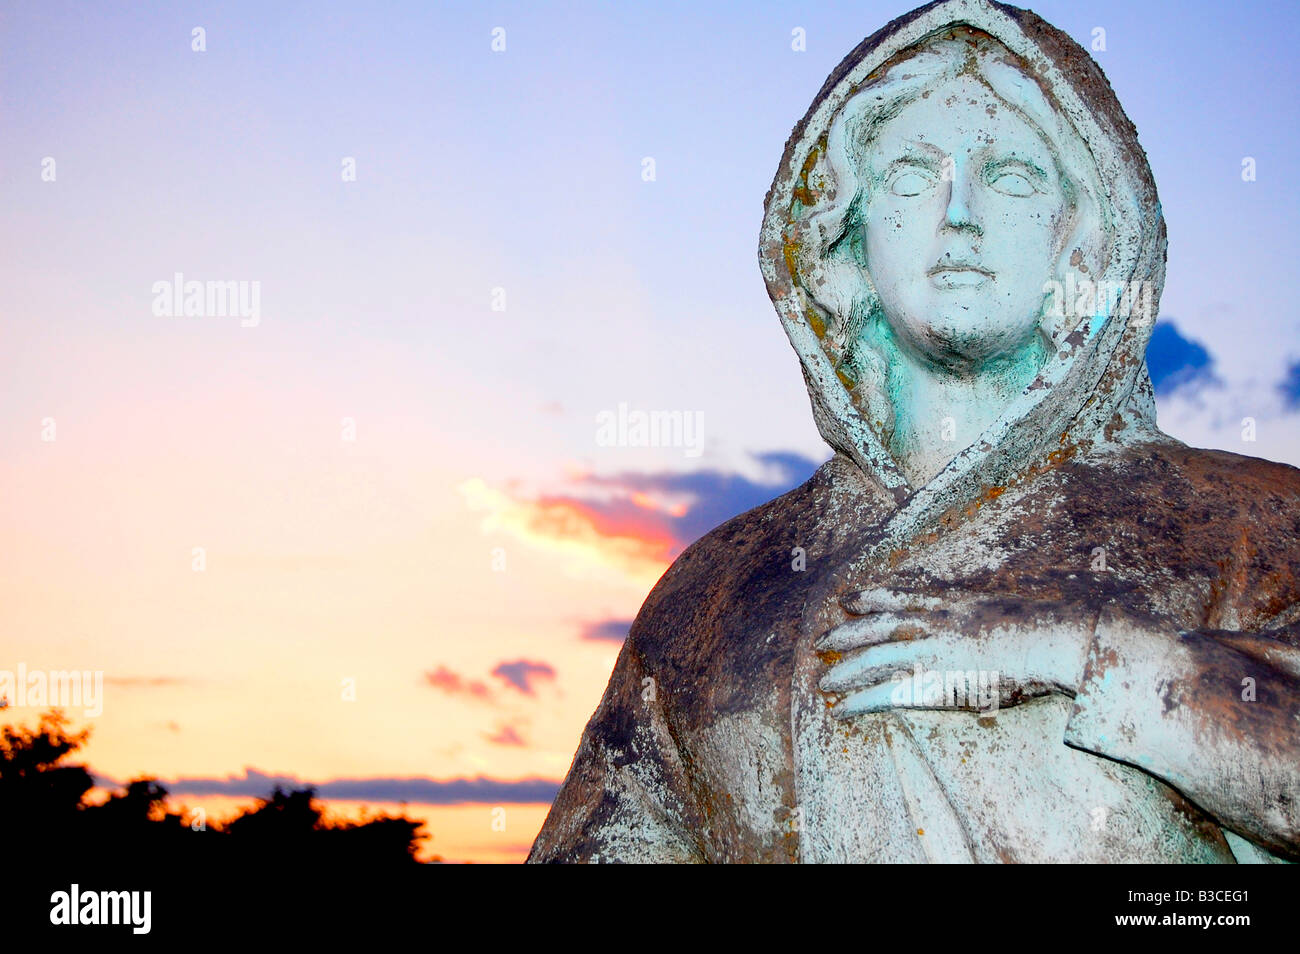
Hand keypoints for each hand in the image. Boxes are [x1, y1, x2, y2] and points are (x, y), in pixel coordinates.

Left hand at [815, 587, 1094, 718]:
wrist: (1049, 639)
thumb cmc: (1037, 627)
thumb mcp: (998, 606)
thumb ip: (974, 610)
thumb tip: (969, 613)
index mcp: (948, 602)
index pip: (897, 595)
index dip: (869, 596)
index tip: (848, 597)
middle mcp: (932, 622)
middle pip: (877, 625)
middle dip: (846, 634)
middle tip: (822, 643)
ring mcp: (931, 651)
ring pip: (875, 658)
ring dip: (846, 670)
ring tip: (823, 680)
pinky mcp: (935, 682)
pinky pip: (887, 693)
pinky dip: (861, 701)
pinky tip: (842, 710)